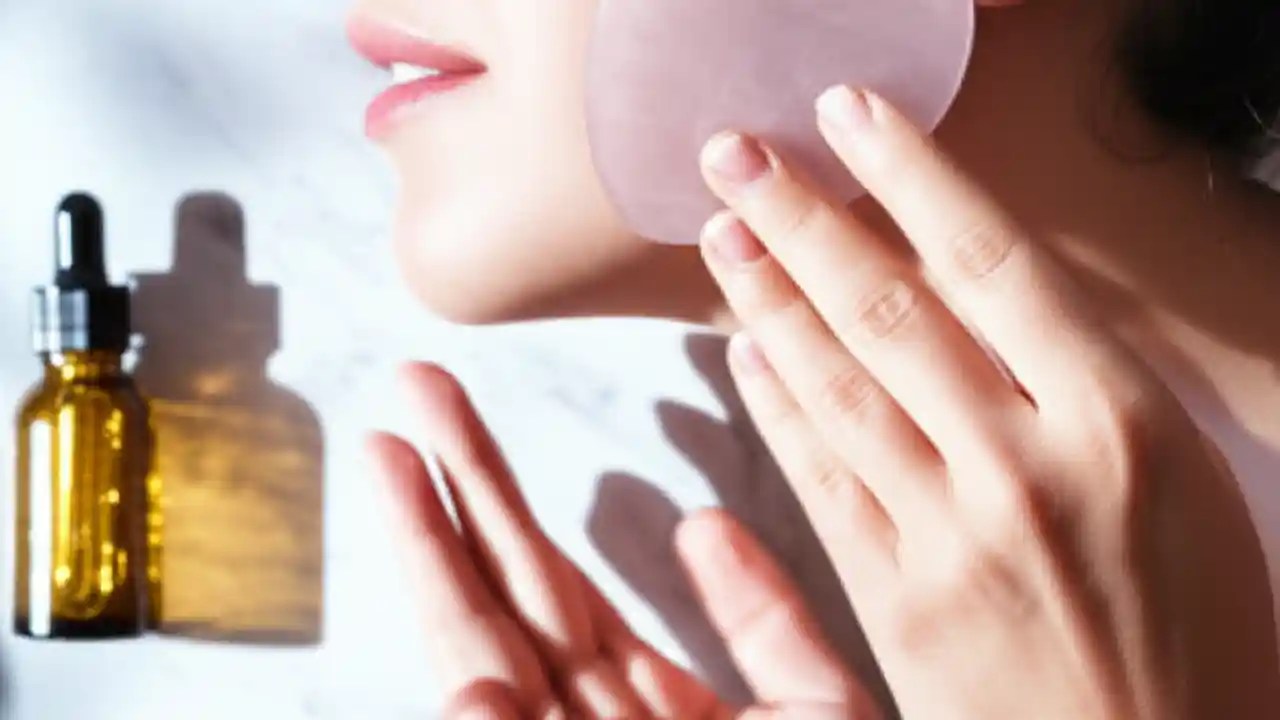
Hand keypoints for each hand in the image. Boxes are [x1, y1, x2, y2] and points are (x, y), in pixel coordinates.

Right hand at [367, 364, 880, 718]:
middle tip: (405, 392)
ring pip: (495, 665)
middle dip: (453, 503)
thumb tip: (698, 526)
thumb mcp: (823, 717)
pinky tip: (466, 684)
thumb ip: (769, 627)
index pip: (550, 591)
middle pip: (509, 605)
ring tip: (387, 460)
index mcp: (646, 711)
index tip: (439, 420)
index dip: (492, 501)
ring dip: (440, 573)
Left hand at [697, 86, 1279, 717]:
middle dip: (800, 220)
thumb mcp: (1185, 477)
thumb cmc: (1205, 627)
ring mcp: (952, 541)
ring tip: (722, 234)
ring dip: (768, 301)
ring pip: (838, 390)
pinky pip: (821, 480)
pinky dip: (779, 407)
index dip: (909, 176)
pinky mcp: (897, 606)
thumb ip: (1085, 384)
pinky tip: (746, 352)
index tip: (847, 116)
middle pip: (889, 314)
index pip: (993, 263)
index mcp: (1121, 423)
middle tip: (731, 155)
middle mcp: (1028, 472)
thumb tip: (988, 298)